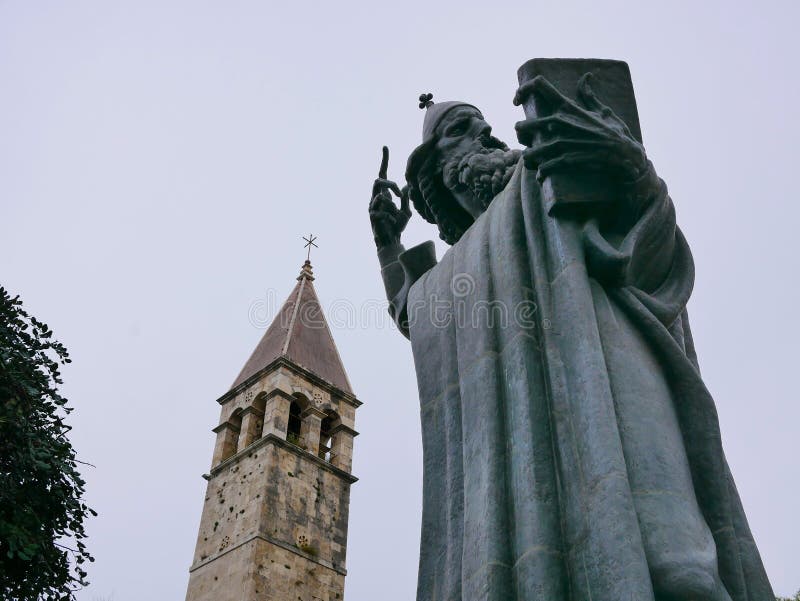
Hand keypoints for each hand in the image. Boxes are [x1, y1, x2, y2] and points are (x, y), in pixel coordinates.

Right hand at [369, 146, 410, 248]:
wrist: (391, 241)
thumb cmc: (397, 226)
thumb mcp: (406, 211)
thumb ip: (405, 199)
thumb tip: (406, 186)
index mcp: (384, 193)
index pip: (382, 174)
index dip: (384, 161)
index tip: (385, 147)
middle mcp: (376, 197)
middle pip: (378, 180)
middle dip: (390, 184)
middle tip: (400, 195)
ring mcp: (372, 206)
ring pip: (379, 193)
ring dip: (391, 203)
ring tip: (396, 214)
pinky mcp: (371, 216)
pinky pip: (380, 209)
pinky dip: (390, 215)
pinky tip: (393, 221)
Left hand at [518, 73, 647, 183]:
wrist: (626, 156)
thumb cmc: (615, 132)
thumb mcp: (602, 110)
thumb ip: (588, 95)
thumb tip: (586, 77)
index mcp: (567, 107)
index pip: (538, 86)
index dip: (522, 90)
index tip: (517, 101)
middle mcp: (560, 122)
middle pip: (522, 126)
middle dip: (521, 134)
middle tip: (526, 140)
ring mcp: (562, 142)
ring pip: (528, 153)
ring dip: (528, 158)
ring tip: (533, 160)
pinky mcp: (566, 161)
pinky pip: (542, 169)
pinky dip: (541, 173)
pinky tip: (542, 174)